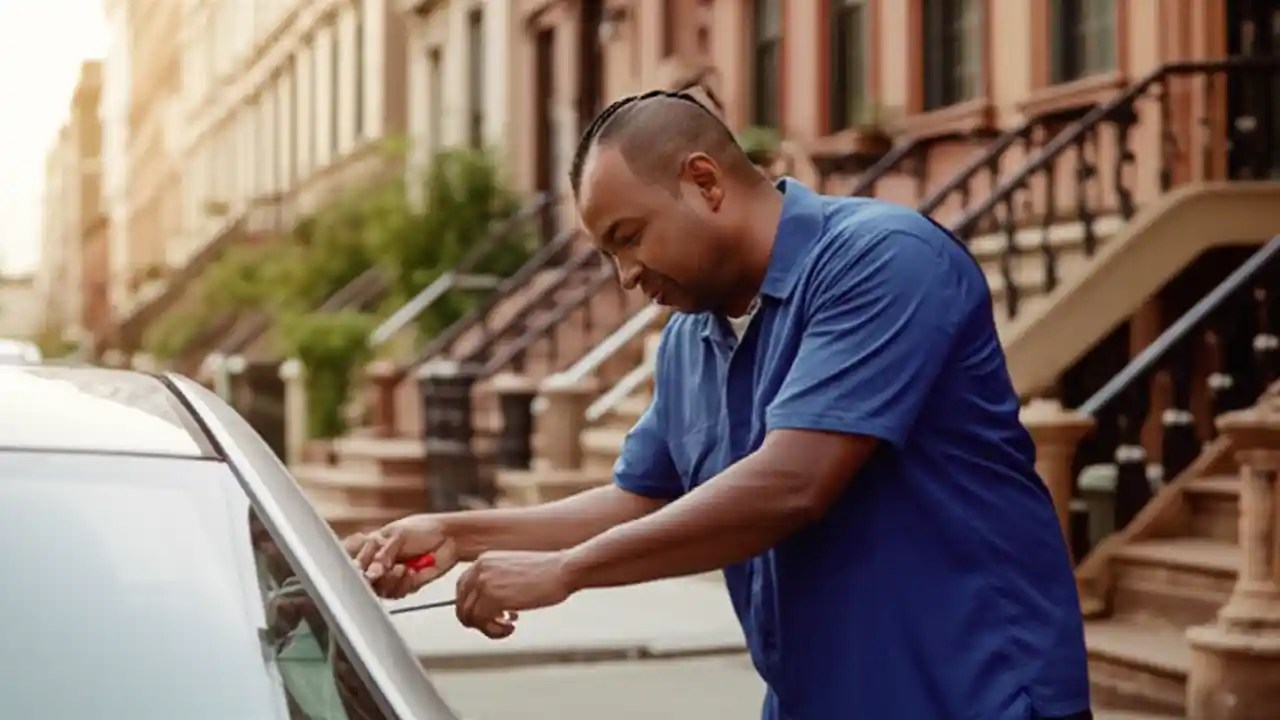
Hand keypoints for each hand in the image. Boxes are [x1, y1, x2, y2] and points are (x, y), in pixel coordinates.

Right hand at [342, 515, 459, 598]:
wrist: (449, 539)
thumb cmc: (424, 529)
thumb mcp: (399, 535)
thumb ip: (383, 554)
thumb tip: (370, 573)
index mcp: (372, 545)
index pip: (353, 560)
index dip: (356, 567)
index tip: (362, 569)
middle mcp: (378, 562)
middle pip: (363, 580)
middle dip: (376, 576)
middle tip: (387, 568)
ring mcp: (391, 574)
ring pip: (379, 589)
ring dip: (391, 581)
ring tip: (403, 568)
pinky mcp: (404, 585)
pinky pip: (396, 593)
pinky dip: (404, 584)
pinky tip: (412, 573)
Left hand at [455, 550, 574, 638]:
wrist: (564, 569)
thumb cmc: (548, 572)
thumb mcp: (513, 572)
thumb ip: (496, 584)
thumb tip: (486, 608)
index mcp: (484, 560)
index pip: (461, 589)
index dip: (472, 607)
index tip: (489, 616)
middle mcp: (480, 569)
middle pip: (461, 604)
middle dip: (477, 621)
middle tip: (497, 625)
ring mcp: (484, 582)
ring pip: (469, 616)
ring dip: (488, 628)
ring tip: (508, 627)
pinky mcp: (493, 597)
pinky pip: (481, 623)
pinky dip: (495, 631)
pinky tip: (512, 628)